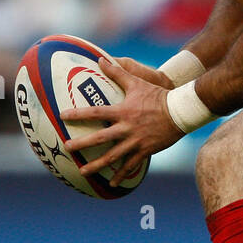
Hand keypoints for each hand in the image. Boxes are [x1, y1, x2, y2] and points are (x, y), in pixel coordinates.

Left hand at [60, 55, 181, 182]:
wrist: (180, 112)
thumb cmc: (158, 95)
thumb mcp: (137, 82)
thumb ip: (117, 72)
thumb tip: (100, 58)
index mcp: (122, 112)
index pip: (96, 113)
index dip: (78, 114)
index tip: (62, 116)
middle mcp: (127, 128)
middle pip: (100, 138)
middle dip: (82, 144)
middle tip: (66, 148)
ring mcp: (136, 142)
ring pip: (113, 157)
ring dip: (96, 165)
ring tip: (82, 172)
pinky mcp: (145, 151)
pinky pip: (131, 166)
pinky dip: (121, 175)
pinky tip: (112, 184)